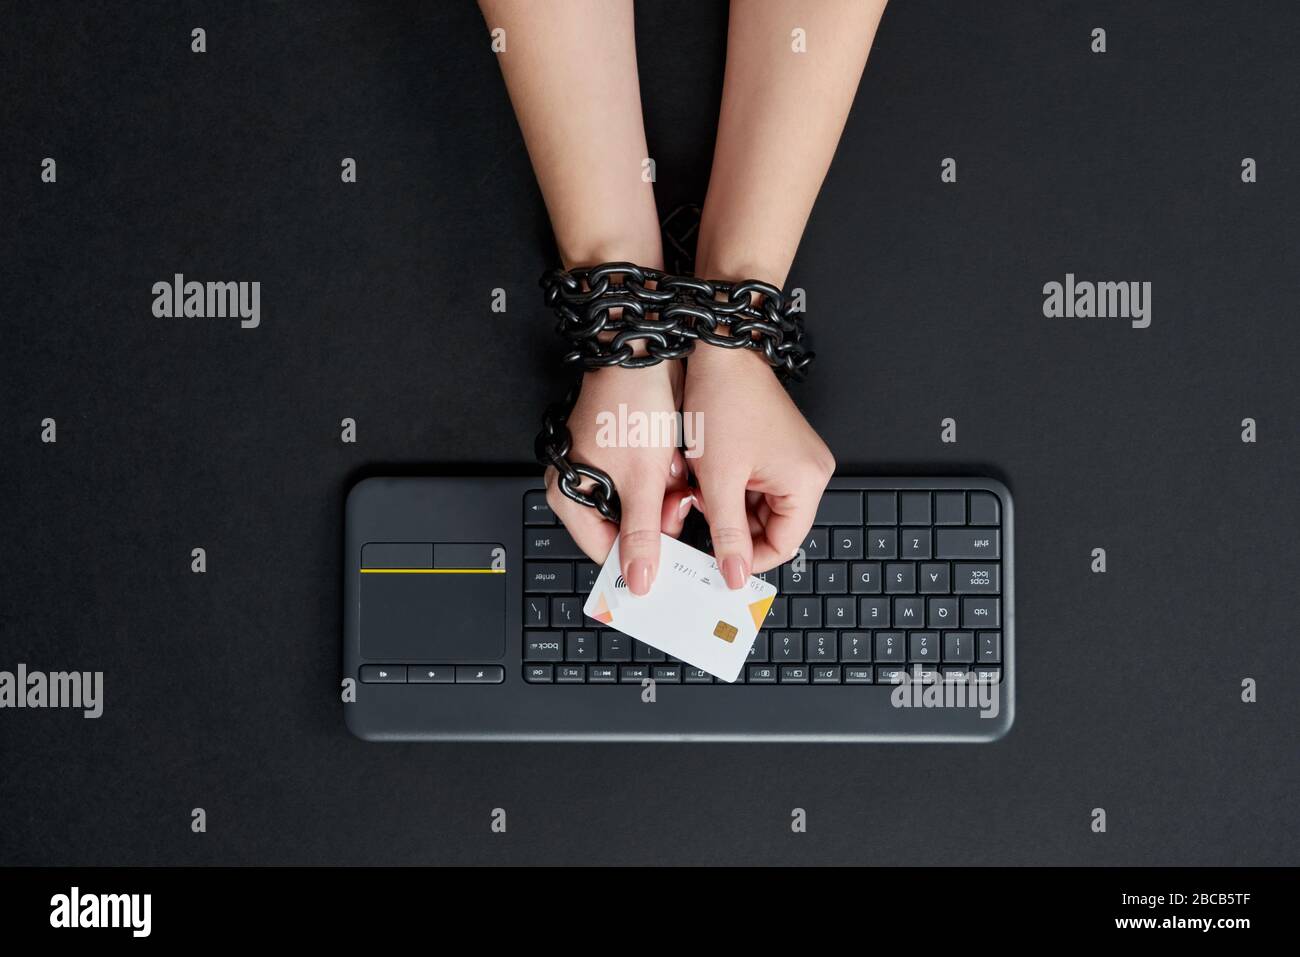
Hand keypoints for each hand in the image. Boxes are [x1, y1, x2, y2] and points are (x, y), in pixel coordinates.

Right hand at [544, 361, 693, 594]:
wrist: (644, 354)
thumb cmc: (631, 403)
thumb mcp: (642, 478)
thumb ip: (642, 536)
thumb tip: (638, 581)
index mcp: (571, 495)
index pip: (606, 551)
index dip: (639, 560)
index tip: (671, 564)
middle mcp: (581, 486)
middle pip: (627, 531)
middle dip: (656, 516)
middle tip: (672, 496)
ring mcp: (604, 471)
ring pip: (645, 509)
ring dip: (665, 495)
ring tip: (669, 468)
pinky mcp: (627, 457)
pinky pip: (652, 486)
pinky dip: (666, 479)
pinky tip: (671, 460)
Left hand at [682, 346, 834, 586]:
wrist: (719, 355)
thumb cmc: (724, 402)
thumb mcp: (719, 479)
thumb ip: (726, 534)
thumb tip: (735, 575)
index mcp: (807, 482)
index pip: (784, 545)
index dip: (748, 559)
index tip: (717, 564)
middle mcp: (811, 472)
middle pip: (773, 527)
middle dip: (734, 528)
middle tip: (702, 519)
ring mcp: (796, 460)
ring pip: (760, 509)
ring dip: (728, 508)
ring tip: (701, 492)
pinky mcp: (780, 451)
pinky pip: (757, 487)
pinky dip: (731, 490)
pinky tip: (708, 479)